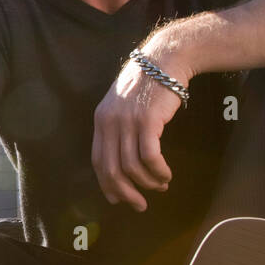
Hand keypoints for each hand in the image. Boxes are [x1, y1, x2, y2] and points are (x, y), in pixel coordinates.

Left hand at [91, 51, 189, 210]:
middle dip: (125, 193)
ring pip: (132, 166)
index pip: (98, 161)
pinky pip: (150, 157)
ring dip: (148, 182)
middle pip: (112, 169)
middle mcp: (110, 122)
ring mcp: (128, 121)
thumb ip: (119, 128)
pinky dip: (158, 171)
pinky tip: (166, 175)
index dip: (107, 184)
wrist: (165, 59)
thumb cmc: (148, 83)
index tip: (118, 199)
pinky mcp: (148, 120)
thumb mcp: (123, 104)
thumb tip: (123, 159)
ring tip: (161, 186)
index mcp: (101, 120)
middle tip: (140, 205)